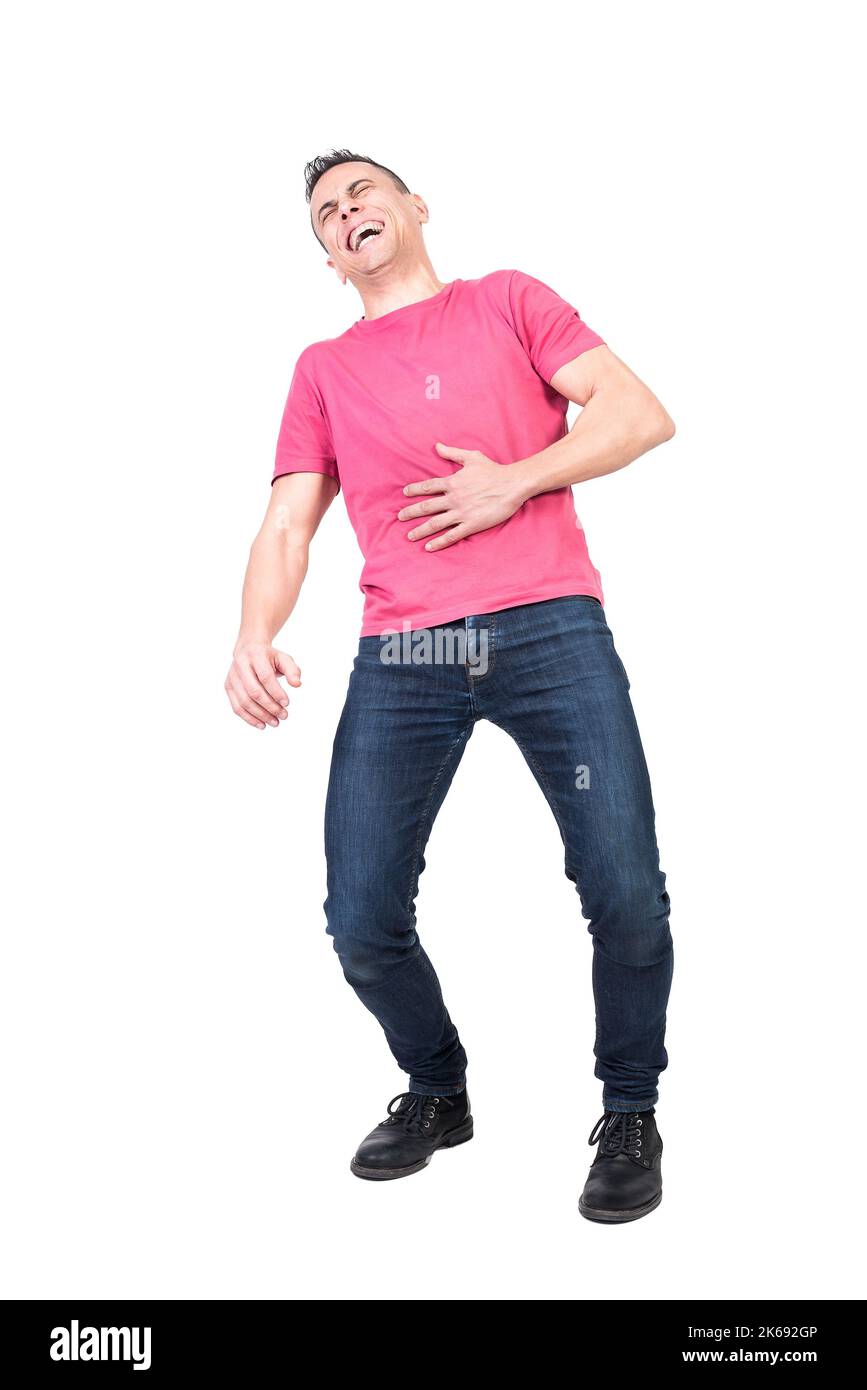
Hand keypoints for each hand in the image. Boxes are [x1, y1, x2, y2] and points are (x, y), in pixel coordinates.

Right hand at [225, 642, 300, 728]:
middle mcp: (240, 665)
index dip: (276, 692)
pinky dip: (249, 718)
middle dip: (270, 706)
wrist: (248, 649)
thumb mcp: (283, 658)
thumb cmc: (269, 657)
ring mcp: (232, 677)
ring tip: (275, 722)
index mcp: (255, 655)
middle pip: (254, 691)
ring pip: (244, 701)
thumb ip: (292, 670)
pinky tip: (262, 724)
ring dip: (261, 715)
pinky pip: (236, 707)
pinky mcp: (228, 687)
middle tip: (283, 716)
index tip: (287, 703)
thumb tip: (297, 684)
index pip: (265, 677)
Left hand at [397, 443, 525, 550]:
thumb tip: (437, 446)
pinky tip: (429, 547)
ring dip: (420, 530)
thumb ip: (452, 453)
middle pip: (427, 507)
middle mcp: (453, 498)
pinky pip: (452, 535)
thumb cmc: (493, 470)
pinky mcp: (471, 524)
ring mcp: (461, 513)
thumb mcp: (472, 457)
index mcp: (453, 482)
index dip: (414, 490)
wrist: (512, 485)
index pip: (428, 487)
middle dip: (411, 512)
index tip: (404, 493)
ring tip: (409, 536)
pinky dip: (439, 542)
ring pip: (435, 523)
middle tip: (400, 517)